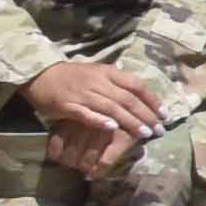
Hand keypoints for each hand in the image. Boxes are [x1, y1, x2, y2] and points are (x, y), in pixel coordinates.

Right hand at [18, 57, 162, 178]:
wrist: (39, 73)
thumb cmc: (72, 75)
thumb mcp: (97, 73)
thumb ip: (116, 83)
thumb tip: (140, 97)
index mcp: (107, 72)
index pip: (136, 84)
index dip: (152, 99)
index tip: (165, 114)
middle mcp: (98, 81)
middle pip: (127, 98)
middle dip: (145, 114)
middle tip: (159, 129)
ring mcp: (82, 93)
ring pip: (110, 107)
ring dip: (129, 120)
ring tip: (143, 133)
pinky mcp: (67, 105)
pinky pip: (85, 113)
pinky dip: (99, 120)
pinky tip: (112, 128)